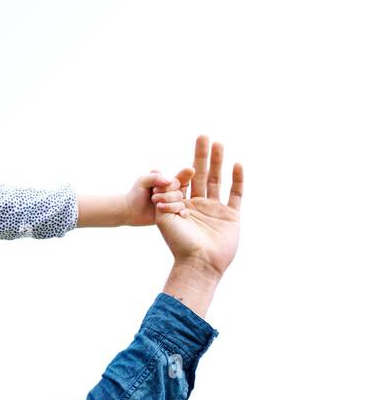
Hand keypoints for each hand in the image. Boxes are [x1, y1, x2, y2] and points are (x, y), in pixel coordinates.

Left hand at [122, 170, 182, 225]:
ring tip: (157, 206)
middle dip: (166, 197)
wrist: (130, 210)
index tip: (154, 190)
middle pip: (178, 194)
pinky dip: (181, 212)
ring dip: (170, 205)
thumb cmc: (136, 194)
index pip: (175, 183)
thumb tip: (169, 181)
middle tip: (153, 198)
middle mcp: (171, 193)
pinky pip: (180, 213)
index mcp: (166, 184)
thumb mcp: (143, 181)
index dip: (167, 187)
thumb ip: (155, 177)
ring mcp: (171, 204)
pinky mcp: (170, 214)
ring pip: (180, 204)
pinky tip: (179, 214)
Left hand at [155, 135, 243, 275]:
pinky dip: (237, 179)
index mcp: (181, 206)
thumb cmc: (179, 243)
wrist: (198, 263)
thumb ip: (164, 197)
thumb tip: (162, 180)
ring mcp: (216, 209)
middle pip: (201, 175)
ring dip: (218, 161)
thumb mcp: (164, 218)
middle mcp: (199, 205)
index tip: (181, 167)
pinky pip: (236, 194)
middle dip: (202, 156)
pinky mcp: (231, 216)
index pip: (182, 182)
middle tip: (203, 136)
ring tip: (218, 143)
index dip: (181, 173)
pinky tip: (237, 164)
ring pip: (218, 180)